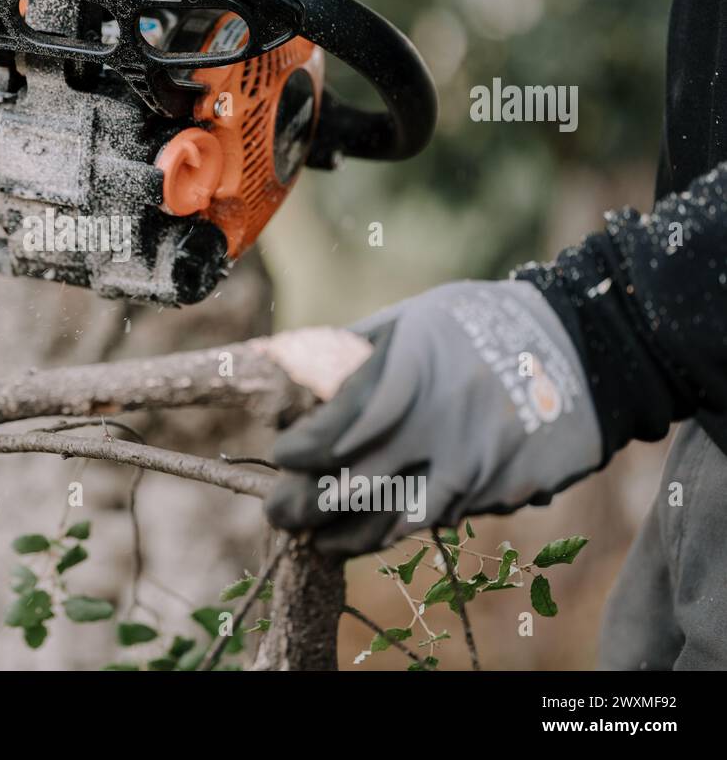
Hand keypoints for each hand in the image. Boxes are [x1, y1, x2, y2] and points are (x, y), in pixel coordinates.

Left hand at [264, 280, 603, 557]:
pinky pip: (440, 520)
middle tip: (279, 514)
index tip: (282, 455)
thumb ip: (346, 354)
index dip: (300, 452)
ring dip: (348, 536)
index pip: (335, 430)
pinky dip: (399, 531)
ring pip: (396, 520)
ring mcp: (476, 462)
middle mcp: (440, 423)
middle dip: (306, 506)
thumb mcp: (408, 321)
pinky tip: (373, 534)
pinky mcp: (505, 490)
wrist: (583, 347)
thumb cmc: (475, 328)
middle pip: (355, 485)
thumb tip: (285, 377)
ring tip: (319, 541)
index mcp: (409, 372)